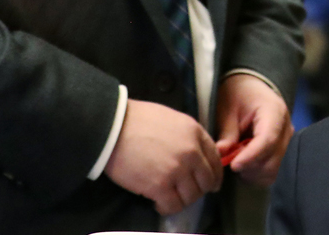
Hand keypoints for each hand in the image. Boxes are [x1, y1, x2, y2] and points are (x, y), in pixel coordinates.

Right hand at [104, 99, 220, 215]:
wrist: (113, 127)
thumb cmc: (138, 120)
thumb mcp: (173, 119)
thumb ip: (188, 136)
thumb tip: (196, 154)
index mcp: (195, 133)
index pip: (215, 160)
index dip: (215, 175)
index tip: (211, 184)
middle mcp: (191, 152)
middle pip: (206, 181)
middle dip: (199, 190)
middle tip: (186, 192)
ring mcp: (177, 170)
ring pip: (191, 197)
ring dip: (182, 200)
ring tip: (170, 198)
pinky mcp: (159, 186)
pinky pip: (173, 206)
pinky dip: (167, 208)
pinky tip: (159, 204)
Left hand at [215, 73, 293, 186]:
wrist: (249, 86)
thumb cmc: (237, 94)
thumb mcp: (227, 109)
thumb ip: (227, 133)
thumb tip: (221, 154)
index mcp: (274, 111)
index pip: (268, 140)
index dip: (251, 156)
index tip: (234, 165)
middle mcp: (286, 127)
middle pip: (274, 159)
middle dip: (251, 167)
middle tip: (231, 163)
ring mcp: (286, 139)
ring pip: (274, 168)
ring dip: (254, 171)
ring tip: (237, 161)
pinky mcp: (282, 148)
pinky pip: (273, 168)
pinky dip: (258, 171)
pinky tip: (245, 162)